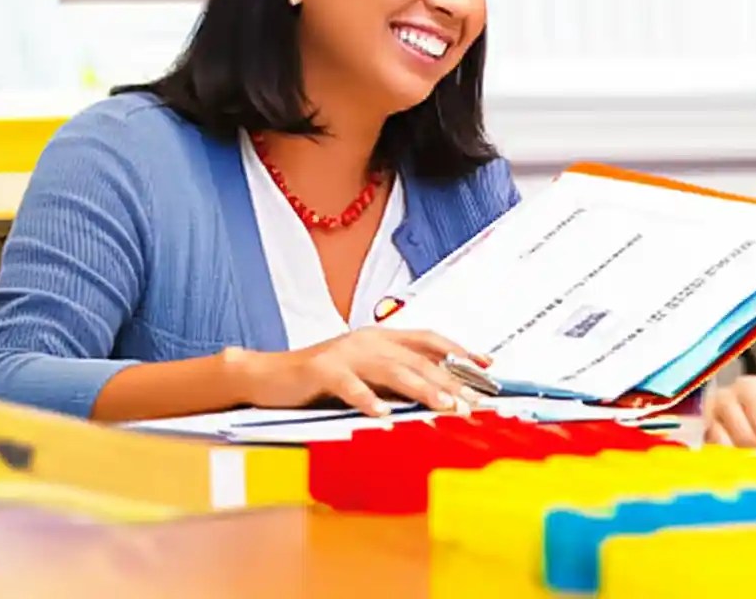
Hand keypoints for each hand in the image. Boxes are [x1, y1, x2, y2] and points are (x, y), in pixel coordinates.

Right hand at [228, 327, 488, 416]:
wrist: (268, 376)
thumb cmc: (320, 378)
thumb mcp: (365, 374)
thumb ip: (397, 378)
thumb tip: (439, 393)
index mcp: (381, 338)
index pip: (429, 340)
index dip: (459, 352)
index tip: (487, 367)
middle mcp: (368, 340)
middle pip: (419, 359)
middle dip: (451, 381)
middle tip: (474, 402)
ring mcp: (346, 353)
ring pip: (393, 369)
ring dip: (423, 389)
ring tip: (445, 406)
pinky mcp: (322, 369)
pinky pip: (350, 385)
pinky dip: (369, 400)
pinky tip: (385, 415)